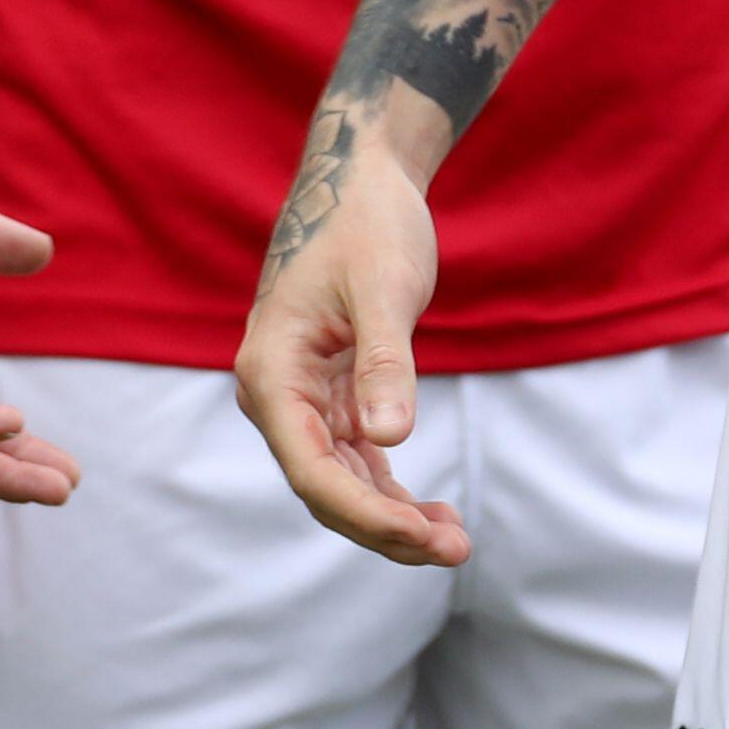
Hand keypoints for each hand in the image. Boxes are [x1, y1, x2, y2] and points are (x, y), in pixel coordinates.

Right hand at [234, 99, 466, 568]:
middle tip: (457, 549)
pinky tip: (434, 514)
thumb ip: (384, 363)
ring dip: (393, 517)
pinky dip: (390, 490)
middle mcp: (276, 395)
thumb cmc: (367, 223)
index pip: (311, 470)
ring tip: (456, 540)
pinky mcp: (330, 395)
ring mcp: (301, 399)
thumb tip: (392, 437)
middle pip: (324, 489)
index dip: (367, 514)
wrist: (360, 179)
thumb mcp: (383, 287)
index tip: (424, 537)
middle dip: (386, 528)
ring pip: (340, 483)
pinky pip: (354, 460)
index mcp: (270, 372)